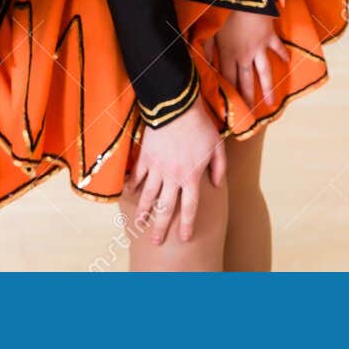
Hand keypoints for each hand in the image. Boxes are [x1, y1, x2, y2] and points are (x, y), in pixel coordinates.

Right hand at [128, 100, 225, 245]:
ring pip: (148, 196)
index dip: (186, 224)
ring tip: (139, 224)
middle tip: (156, 241)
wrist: (177, 108)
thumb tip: (217, 185)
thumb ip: (220, 168)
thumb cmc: (200, 127)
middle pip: (165, 208)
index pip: (189, 207)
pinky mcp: (145, 157)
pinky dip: (132, 186)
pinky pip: (137, 176)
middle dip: (161, 226)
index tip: (183, 238)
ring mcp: (157, 168)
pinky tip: (129, 195)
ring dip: (143, 212)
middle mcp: (173, 177)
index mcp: (192, 177)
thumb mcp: (218, 147)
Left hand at [203, 10, 287, 108]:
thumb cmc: (224, 12)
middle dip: (249, 97)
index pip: (229, 79)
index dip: (231, 94)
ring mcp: (259, 47)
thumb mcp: (210, 31)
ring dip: (268, 87)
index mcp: (228, 54)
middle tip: (252, 114)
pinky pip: (278, 48)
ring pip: (264, 71)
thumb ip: (206, 49)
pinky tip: (288, 61)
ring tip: (271, 102)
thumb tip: (203, 64)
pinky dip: (283, 54)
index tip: (233, 108)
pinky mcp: (270, 36)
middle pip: (247, 80)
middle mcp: (244, 55)